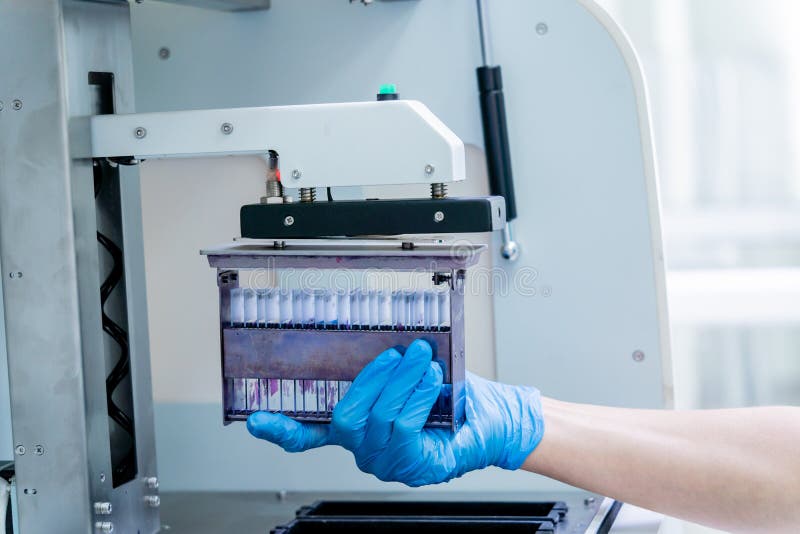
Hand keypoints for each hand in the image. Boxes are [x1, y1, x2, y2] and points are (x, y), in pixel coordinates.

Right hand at [246, 339, 543, 486]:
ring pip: (378, 419)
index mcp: (356, 428)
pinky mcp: (413, 466)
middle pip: (346, 418)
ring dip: (402, 382)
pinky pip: (405, 429)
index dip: (283, 428)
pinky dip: (418, 397)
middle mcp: (364, 449)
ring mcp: (387, 462)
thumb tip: (372, 336)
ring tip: (422, 358)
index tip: (256, 420)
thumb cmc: (450, 394)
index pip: (310, 434)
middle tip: (396, 352)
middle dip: (372, 380)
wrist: (491, 417)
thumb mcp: (409, 374)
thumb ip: (386, 366)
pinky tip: (431, 380)